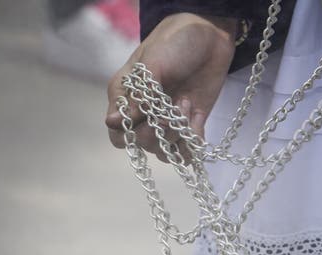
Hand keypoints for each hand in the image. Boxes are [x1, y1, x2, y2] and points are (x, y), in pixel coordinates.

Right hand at [106, 13, 236, 159]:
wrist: (210, 36)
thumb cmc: (174, 42)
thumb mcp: (153, 64)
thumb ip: (138, 96)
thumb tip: (112, 122)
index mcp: (126, 96)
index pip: (118, 133)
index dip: (130, 133)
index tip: (146, 114)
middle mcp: (144, 114)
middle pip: (142, 144)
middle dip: (157, 132)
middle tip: (171, 110)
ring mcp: (166, 121)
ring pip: (164, 151)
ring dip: (176, 134)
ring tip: (186, 104)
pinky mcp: (188, 126)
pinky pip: (187, 151)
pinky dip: (192, 140)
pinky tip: (196, 118)